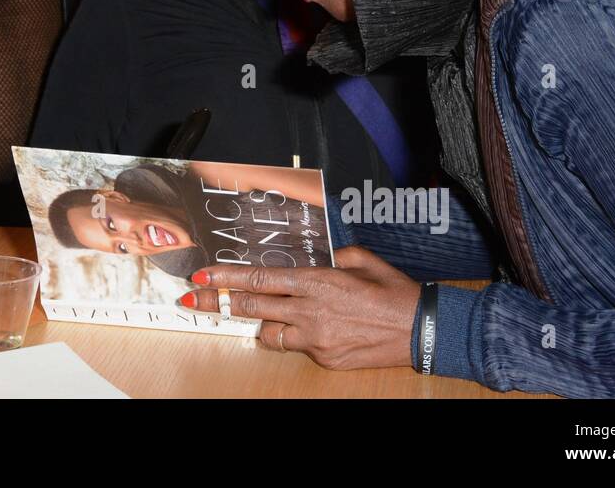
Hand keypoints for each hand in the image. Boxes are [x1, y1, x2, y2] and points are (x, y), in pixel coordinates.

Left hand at [180, 246, 418, 369]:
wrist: (422, 330)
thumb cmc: (393, 291)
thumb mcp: (361, 260)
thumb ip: (332, 256)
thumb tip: (319, 258)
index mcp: (317, 281)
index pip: (260, 278)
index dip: (228, 278)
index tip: (202, 276)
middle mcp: (310, 310)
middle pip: (252, 308)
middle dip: (218, 304)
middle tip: (192, 302)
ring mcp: (316, 339)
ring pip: (270, 333)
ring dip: (261, 323)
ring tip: (255, 314)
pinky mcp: (325, 358)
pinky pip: (297, 346)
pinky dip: (296, 336)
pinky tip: (311, 327)